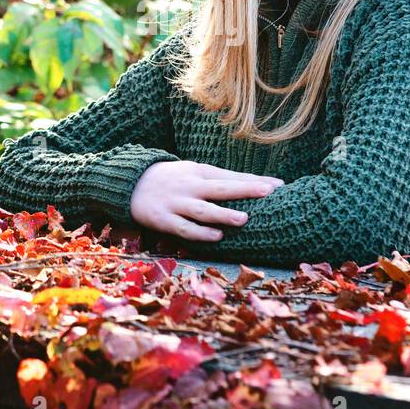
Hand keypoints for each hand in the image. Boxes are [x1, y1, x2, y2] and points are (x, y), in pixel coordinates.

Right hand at [130, 161, 283, 241]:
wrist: (130, 183)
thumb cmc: (172, 179)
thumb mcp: (194, 172)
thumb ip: (220, 179)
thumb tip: (255, 184)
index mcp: (199, 171)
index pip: (231, 176)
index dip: (255, 180)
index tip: (279, 185)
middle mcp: (190, 186)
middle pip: (220, 188)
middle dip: (244, 189)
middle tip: (268, 192)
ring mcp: (176, 203)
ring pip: (203, 210)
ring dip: (223, 214)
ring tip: (244, 219)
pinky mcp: (164, 219)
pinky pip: (185, 228)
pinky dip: (201, 233)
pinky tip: (217, 237)